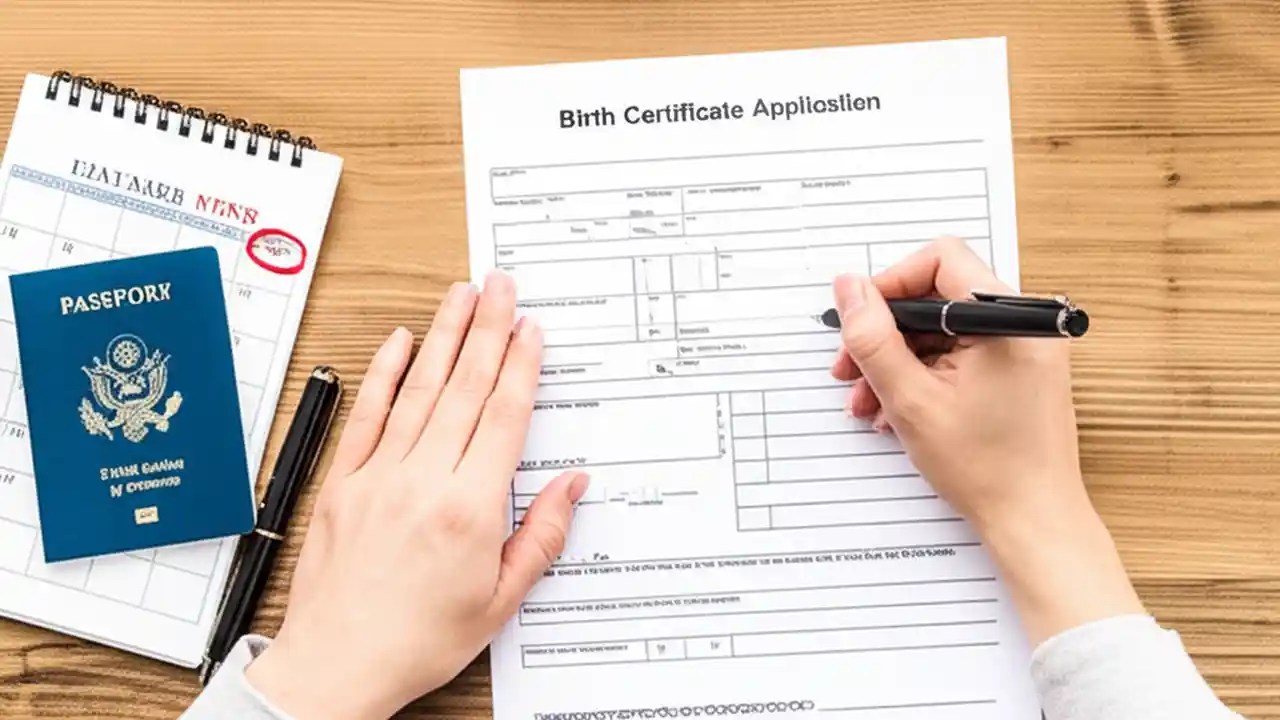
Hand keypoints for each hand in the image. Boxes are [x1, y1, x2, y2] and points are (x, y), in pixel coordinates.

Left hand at [246, 273, 587, 718]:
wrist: (337, 665)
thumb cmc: (418, 640)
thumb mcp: (500, 600)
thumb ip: (541, 536)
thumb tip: (571, 485)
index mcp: (470, 508)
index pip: (504, 416)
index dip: (522, 365)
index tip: (532, 329)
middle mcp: (424, 480)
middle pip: (466, 387)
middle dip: (488, 329)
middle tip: (502, 286)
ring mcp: (379, 476)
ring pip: (421, 390)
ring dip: (444, 336)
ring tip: (462, 295)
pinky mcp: (343, 482)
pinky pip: (367, 416)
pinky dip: (385, 374)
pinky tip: (401, 342)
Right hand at [830, 237, 1141, 643]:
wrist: (1033, 521)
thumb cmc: (986, 468)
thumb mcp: (910, 398)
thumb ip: (873, 337)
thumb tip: (848, 288)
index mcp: (1007, 318)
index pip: (940, 259)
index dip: (890, 284)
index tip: (859, 321)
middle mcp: (1022, 323)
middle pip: (937, 297)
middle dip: (886, 333)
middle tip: (850, 369)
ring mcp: (1023, 348)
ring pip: (942, 330)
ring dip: (897, 361)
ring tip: (868, 402)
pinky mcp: (1017, 372)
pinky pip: (959, 355)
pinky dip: (923, 376)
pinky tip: (896, 411)